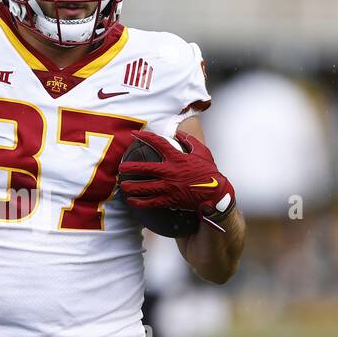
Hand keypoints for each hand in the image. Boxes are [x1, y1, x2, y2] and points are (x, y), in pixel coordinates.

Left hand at [117, 130, 236, 224]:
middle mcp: (170, 171)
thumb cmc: (209, 172)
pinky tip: (131, 201)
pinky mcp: (170, 200)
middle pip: (145, 168)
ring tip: (123, 185)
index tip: (135, 134)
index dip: (145, 137)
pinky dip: (139, 202)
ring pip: (145, 187)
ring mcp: (169, 187)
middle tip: (121, 167)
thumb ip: (189, 141)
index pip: (158, 143)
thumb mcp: (202, 152)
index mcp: (177, 158)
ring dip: (131, 187)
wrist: (216, 193)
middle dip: (130, 167)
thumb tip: (178, 133)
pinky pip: (151, 202)